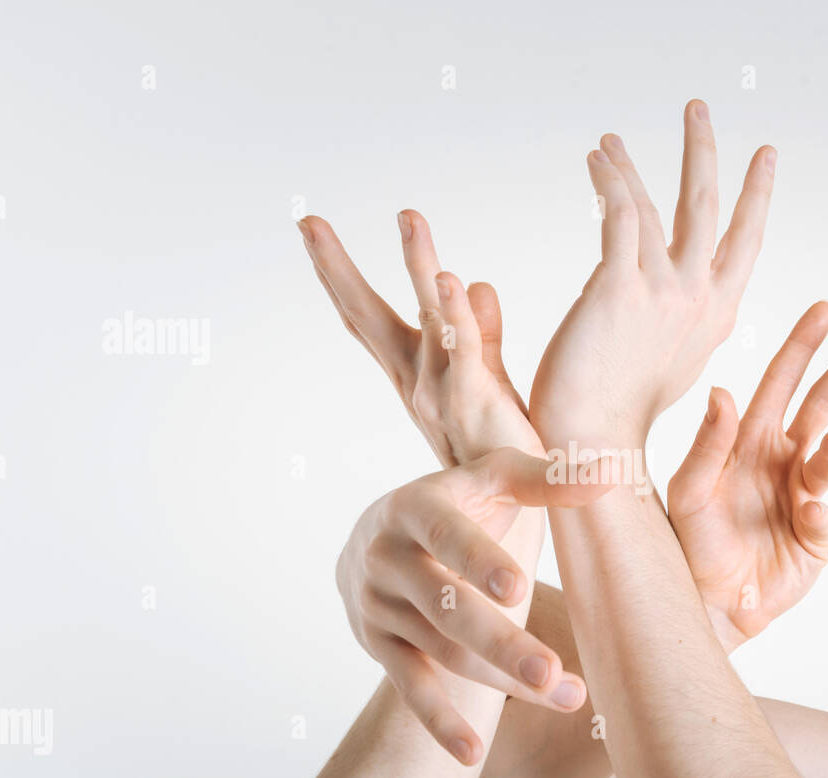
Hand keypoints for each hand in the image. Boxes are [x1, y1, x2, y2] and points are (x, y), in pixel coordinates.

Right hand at [298, 211, 540, 462]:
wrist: (519, 511)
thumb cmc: (499, 450)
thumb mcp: (487, 381)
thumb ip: (483, 334)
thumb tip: (476, 283)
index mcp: (415, 374)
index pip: (369, 318)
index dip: (340, 276)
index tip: (311, 230)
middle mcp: (417, 381)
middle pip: (371, 317)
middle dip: (339, 269)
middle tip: (309, 223)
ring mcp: (441, 393)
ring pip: (429, 317)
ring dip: (421, 265)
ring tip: (409, 217)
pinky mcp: (475, 403)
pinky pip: (465, 352)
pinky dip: (457, 316)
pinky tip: (451, 280)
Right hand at [337, 447, 611, 763]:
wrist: (374, 535)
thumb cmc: (458, 501)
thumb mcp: (494, 478)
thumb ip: (548, 480)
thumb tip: (611, 474)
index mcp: (418, 507)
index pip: (447, 536)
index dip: (478, 561)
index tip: (517, 588)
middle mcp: (388, 558)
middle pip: (447, 609)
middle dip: (501, 643)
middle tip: (552, 672)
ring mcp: (380, 606)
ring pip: (444, 653)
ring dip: (503, 682)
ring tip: (568, 698)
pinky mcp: (379, 646)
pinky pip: (410, 688)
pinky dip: (439, 723)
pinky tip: (472, 753)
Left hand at [530, 100, 774, 450]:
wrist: (592, 441)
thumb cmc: (621, 412)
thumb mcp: (673, 362)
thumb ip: (681, 321)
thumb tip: (681, 299)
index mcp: (716, 315)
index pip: (744, 241)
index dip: (755, 195)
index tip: (764, 156)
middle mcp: (698, 297)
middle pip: (708, 206)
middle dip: (703, 151)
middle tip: (696, 108)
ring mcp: (662, 290)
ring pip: (655, 203)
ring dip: (628, 164)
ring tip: (609, 140)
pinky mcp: (619, 287)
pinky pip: (620, 213)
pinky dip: (609, 180)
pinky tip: (596, 158)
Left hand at [667, 303, 827, 651]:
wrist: (702, 605)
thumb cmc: (688, 544)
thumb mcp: (689, 490)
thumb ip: (708, 445)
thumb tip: (724, 392)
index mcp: (749, 440)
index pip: (780, 384)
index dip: (802, 347)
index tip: (825, 309)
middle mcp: (781, 461)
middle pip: (821, 404)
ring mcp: (802, 497)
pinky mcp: (816, 537)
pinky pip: (824, 519)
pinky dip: (818, 518)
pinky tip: (806, 522)